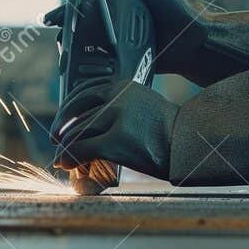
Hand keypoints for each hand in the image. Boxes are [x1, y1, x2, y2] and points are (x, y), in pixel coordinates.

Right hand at [44, 0, 210, 74]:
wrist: (198, 46)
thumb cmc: (183, 15)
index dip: (69, 6)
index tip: (55, 16)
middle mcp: (118, 17)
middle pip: (84, 19)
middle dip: (65, 25)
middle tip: (54, 33)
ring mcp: (120, 37)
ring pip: (89, 39)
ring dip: (72, 44)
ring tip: (62, 51)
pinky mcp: (125, 56)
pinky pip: (102, 58)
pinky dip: (87, 61)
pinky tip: (76, 67)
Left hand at [51, 79, 179, 180]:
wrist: (190, 142)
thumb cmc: (167, 130)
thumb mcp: (141, 107)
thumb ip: (115, 110)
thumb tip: (84, 125)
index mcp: (123, 85)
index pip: (83, 93)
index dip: (66, 111)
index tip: (59, 125)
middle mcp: (118, 97)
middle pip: (78, 115)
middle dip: (65, 133)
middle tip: (58, 144)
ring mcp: (117, 118)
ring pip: (77, 132)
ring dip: (67, 148)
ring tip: (63, 158)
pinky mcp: (117, 140)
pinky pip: (82, 148)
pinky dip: (71, 157)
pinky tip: (67, 163)